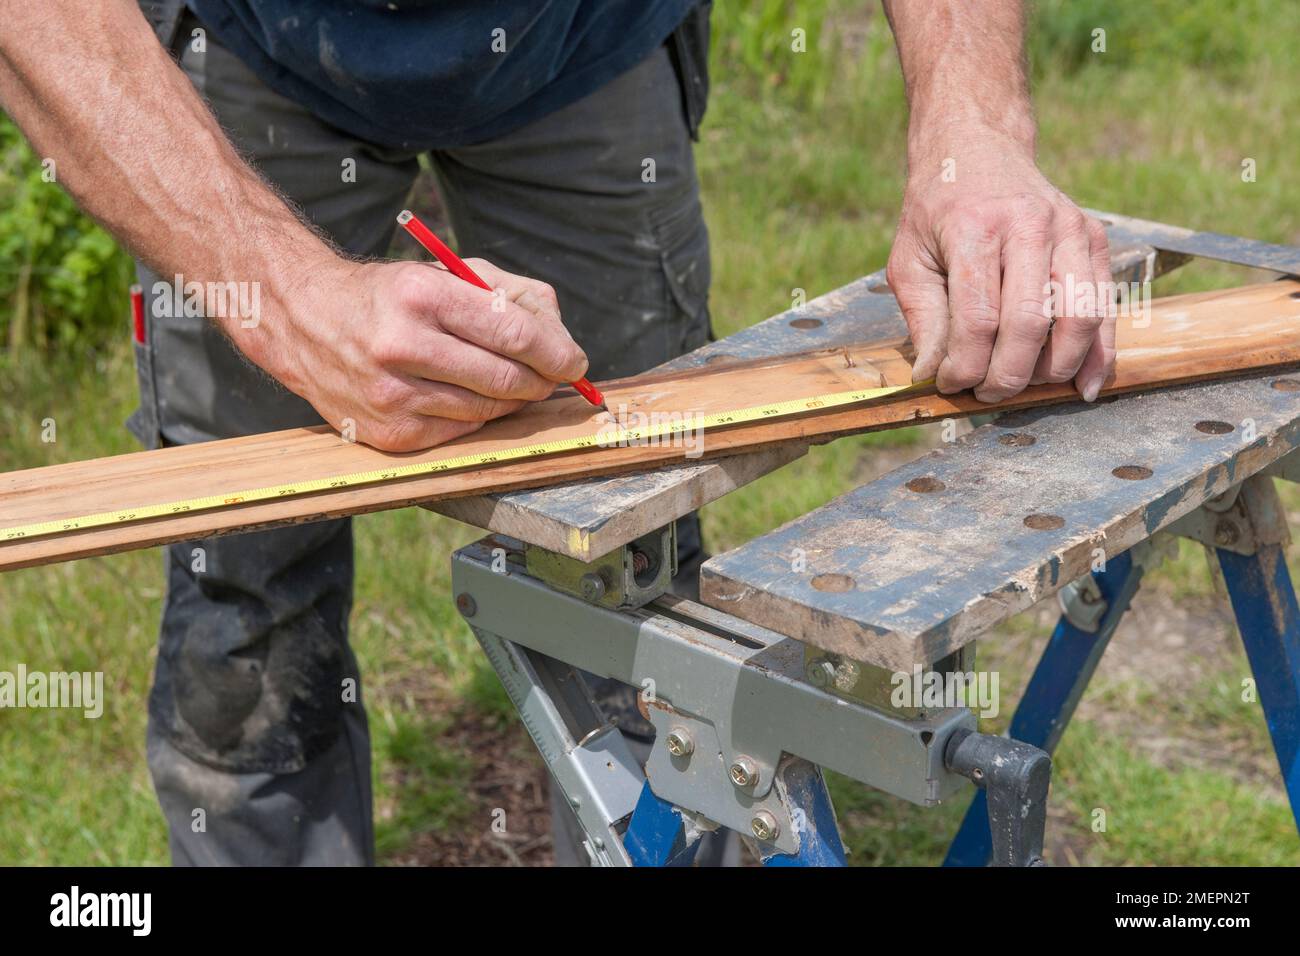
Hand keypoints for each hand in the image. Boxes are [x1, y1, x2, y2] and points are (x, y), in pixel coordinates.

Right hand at [258, 256, 589, 450]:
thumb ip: (513, 295)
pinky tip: (466, 396)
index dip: (557, 353)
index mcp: (422, 295)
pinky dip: (478, 417)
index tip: (575, 362)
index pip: (513, 333)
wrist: (304, 320)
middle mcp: (403, 346)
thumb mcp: (446, 273)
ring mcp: (393, 396)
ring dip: (512, 400)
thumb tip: (562, 341)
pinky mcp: (390, 434)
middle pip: (507, 378)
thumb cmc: (390, 295)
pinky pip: (461, 432)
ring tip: (508, 381)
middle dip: (542, 380)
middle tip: (552, 376)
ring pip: (488, 411)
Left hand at [886, 130, 1114, 403]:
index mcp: (974, 229)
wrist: (978, 149)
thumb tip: (930, 377)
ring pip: (1078, 318)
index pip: (977, 319)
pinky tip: (1084, 386)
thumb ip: (922, 319)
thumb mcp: (908, 259)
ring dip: (1054, 369)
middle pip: (1029, 324)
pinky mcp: (1093, 238)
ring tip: (1026, 388)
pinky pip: (1104, 306)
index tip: (951, 384)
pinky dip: (1099, 353)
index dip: (965, 366)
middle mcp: (1027, 226)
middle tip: (987, 395)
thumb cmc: (936, 212)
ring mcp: (1068, 230)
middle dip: (1008, 375)